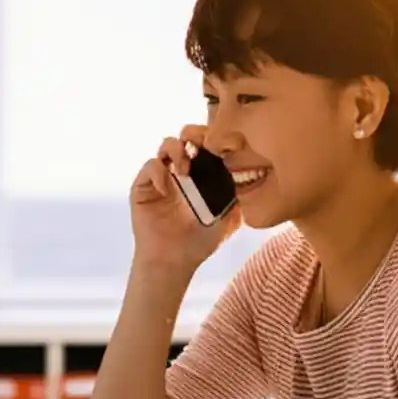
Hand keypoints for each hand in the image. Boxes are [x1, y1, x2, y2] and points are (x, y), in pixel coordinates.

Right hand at [130, 125, 242, 274]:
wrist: (173, 262)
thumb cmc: (198, 242)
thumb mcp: (227, 220)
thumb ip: (239, 199)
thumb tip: (254, 180)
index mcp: (201, 175)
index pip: (207, 145)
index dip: (214, 139)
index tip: (223, 147)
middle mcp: (180, 171)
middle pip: (186, 137)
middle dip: (195, 135)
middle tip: (203, 148)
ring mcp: (161, 177)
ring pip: (167, 144)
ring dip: (178, 151)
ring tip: (185, 171)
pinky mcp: (143, 187)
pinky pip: (150, 166)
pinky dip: (159, 172)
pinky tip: (167, 190)